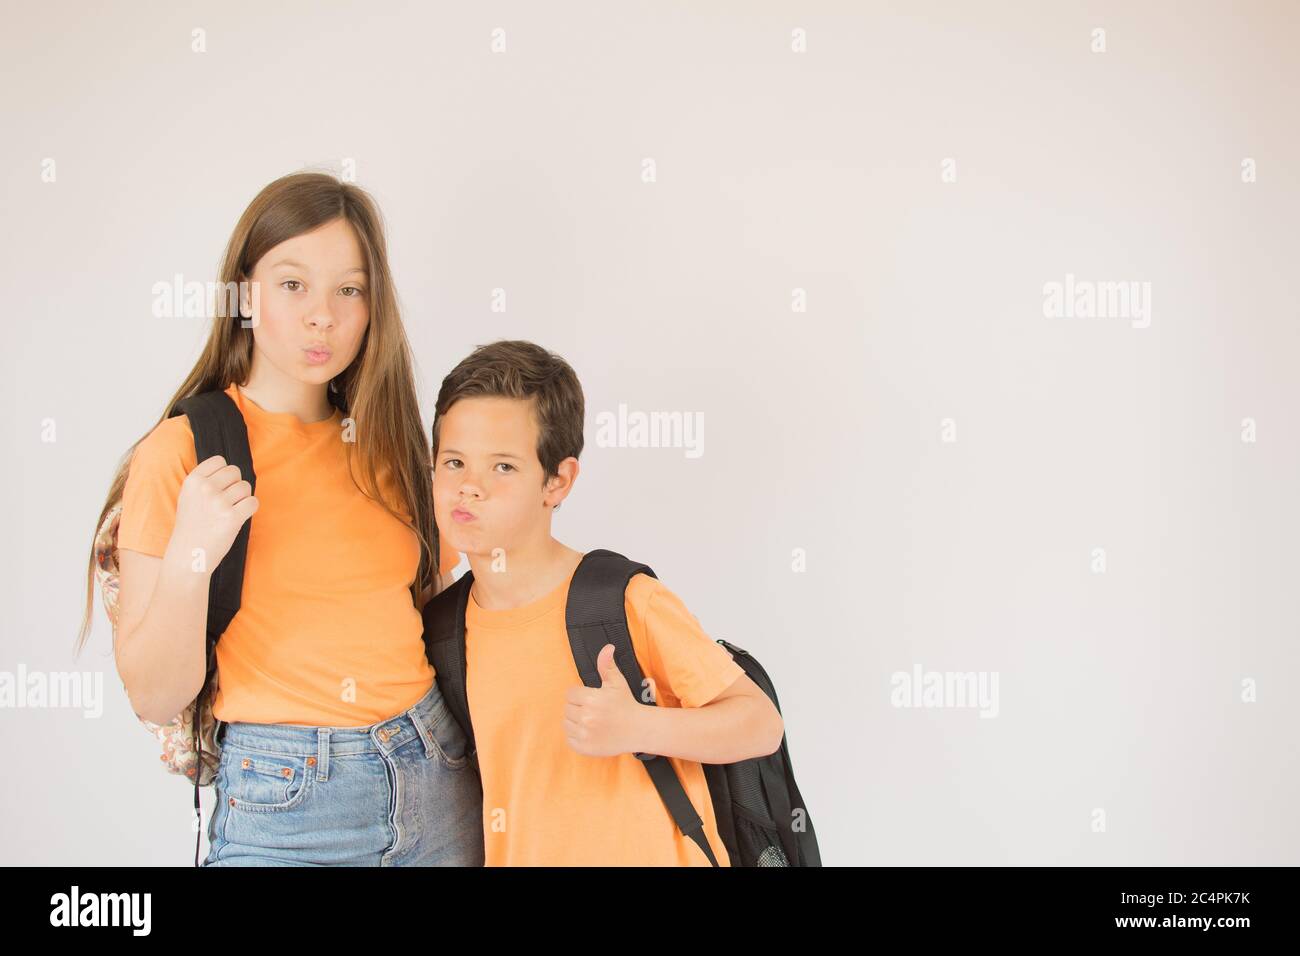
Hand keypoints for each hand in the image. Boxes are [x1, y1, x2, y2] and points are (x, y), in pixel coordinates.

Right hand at [168, 455, 258, 572]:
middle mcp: (205, 488)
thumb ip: (205, 480)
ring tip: (228, 511)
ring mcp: (219, 502)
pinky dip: (249, 509)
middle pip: (235, 472)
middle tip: (224, 502)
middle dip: (234, 485)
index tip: (218, 487)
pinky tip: (237, 517)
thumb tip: (230, 468)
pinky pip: (253, 502)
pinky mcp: (232, 517)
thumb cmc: (192, 525)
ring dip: (242, 498)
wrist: (189, 554)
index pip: (220, 460)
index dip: (224, 473)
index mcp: (193, 480)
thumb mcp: (188, 496)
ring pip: (246, 487)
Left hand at [563, 644, 646, 756]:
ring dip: (575, 721)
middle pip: (567, 708)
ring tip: (591, 720)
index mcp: (592, 699)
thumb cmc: (626, 704)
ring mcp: (585, 734)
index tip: (592, 699)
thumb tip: (607, 647)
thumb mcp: (617, 683)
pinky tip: (590, 732)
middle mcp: (587, 717)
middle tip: (593, 710)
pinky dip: (576, 736)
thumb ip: (607, 665)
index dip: (580, 695)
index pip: (570, 694)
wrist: (639, 729)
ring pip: (566, 723)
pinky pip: (569, 739)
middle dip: (578, 707)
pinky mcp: (585, 747)